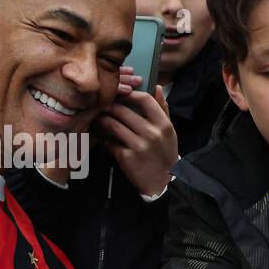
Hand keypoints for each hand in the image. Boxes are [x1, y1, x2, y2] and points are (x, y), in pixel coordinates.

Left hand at [94, 83, 178, 197]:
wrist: (162, 181)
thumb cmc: (165, 153)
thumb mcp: (169, 131)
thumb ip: (163, 108)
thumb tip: (157, 87)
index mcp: (163, 125)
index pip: (145, 100)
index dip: (130, 94)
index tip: (122, 93)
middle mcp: (151, 134)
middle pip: (124, 111)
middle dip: (110, 106)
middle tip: (103, 104)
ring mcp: (139, 146)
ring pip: (114, 125)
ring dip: (103, 120)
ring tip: (99, 118)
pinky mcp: (127, 158)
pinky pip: (111, 143)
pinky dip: (106, 140)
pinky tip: (104, 138)